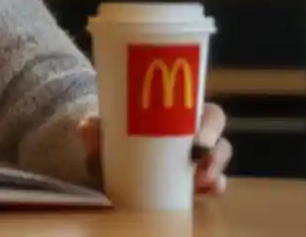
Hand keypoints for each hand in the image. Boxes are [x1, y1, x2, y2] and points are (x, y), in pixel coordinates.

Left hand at [77, 102, 232, 196]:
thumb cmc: (111, 132)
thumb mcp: (104, 128)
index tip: (199, 140)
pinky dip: (211, 189)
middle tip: (200, 164)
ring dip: (215, 173)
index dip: (210, 125)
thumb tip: (87, 126)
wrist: (104, 151)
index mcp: (178, 113)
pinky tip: (204, 193)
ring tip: (200, 183)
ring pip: (217, 164)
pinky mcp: (190, 184)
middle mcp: (192, 135)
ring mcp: (194, 161)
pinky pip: (210, 187)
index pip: (207, 112)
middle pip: (218, 140)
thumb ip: (95, 128)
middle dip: (215, 153)